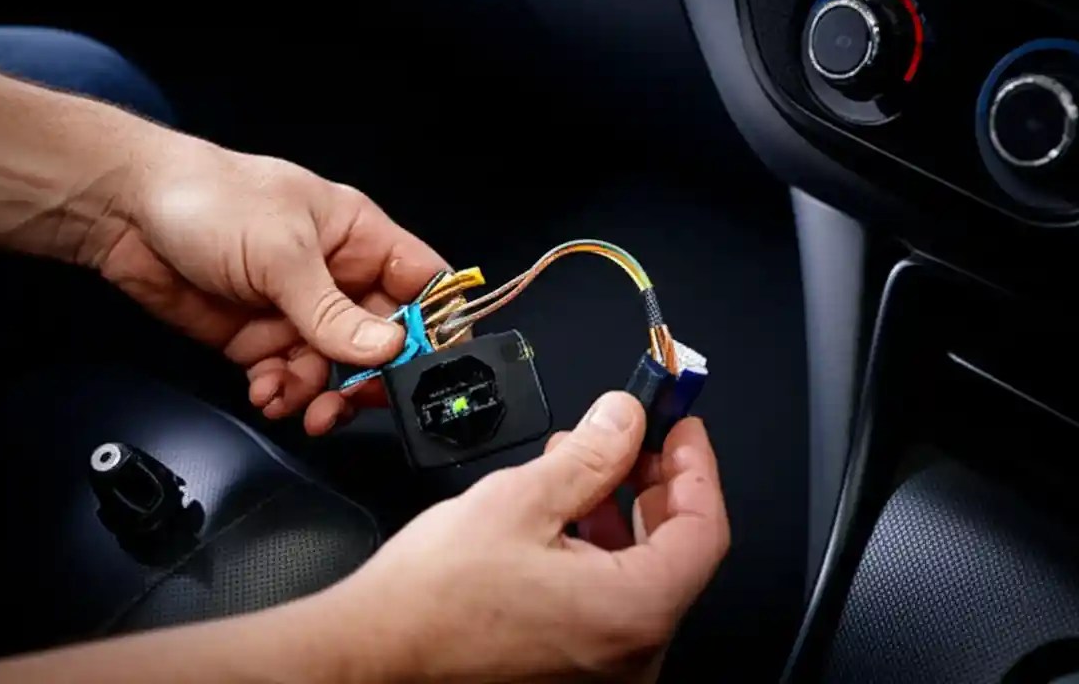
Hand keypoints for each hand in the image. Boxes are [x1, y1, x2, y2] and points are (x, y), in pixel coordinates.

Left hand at [89, 134, 446, 434]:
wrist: (126, 213)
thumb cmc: (208, 199)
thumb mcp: (281, 254)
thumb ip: (332, 311)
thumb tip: (385, 349)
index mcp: (358, 237)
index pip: (421, 284)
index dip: (433, 326)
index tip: (425, 367)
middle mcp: (336, 277)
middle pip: (382, 340)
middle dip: (372, 376)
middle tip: (356, 400)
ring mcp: (297, 311)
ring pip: (335, 369)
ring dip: (320, 393)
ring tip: (295, 401)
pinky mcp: (260, 339)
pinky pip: (290, 379)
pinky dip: (283, 395)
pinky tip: (266, 393)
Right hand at [323, 392, 729, 681]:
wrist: (374, 653)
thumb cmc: (432, 599)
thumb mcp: (519, 501)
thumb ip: (589, 455)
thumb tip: (626, 420)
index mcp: (633, 611)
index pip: (704, 529)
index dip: (697, 468)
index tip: (682, 429)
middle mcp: (630, 654)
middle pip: (676, 554)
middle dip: (655, 486)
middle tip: (636, 438)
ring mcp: (603, 671)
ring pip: (640, 578)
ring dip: (622, 515)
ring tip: (583, 466)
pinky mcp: (571, 674)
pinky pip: (608, 604)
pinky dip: (599, 554)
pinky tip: (564, 519)